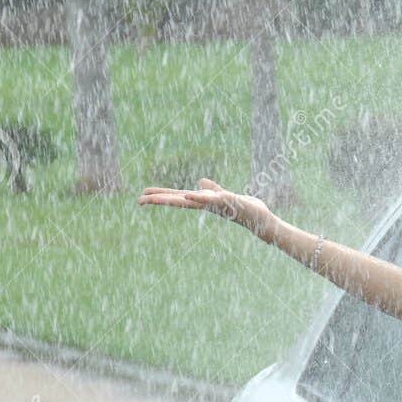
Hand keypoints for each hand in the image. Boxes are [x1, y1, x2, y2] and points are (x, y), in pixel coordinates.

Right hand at [138, 179, 276, 240]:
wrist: (262, 219)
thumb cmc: (243, 209)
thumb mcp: (224, 195)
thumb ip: (212, 189)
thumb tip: (200, 182)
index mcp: (204, 201)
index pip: (178, 198)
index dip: (160, 196)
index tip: (142, 196)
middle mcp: (207, 204)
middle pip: (179, 201)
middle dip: (159, 200)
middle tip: (139, 200)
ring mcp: (217, 204)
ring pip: (193, 201)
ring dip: (175, 198)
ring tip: (158, 196)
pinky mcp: (230, 202)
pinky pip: (214, 199)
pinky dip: (202, 196)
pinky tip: (190, 194)